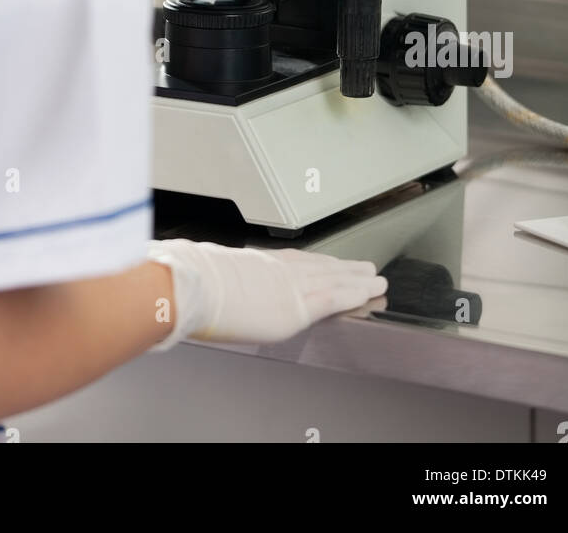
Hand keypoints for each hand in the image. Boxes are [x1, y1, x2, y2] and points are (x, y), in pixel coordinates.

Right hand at [147, 238, 386, 347]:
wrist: (193, 287)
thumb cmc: (192, 282)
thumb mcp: (208, 273)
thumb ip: (222, 277)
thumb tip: (210, 282)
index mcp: (258, 262)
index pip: (297, 262)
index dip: (318, 263)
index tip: (331, 263)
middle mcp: (279, 270)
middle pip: (320, 266)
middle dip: (344, 267)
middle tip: (364, 267)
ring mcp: (291, 285)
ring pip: (334, 278)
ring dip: (357, 278)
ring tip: (374, 278)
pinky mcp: (298, 305)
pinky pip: (335, 297)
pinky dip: (355, 292)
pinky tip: (369, 291)